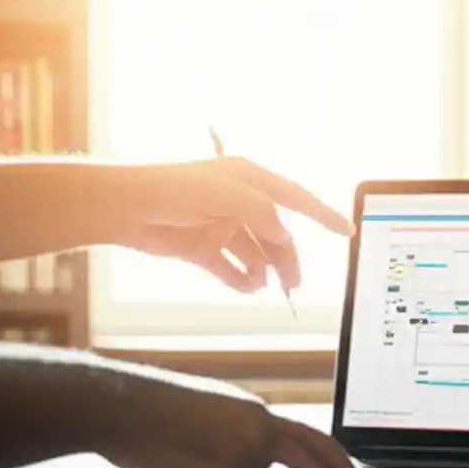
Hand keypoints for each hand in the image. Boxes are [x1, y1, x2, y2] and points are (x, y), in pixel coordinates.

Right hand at [90, 364, 374, 467]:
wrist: (120, 405)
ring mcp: (249, 442)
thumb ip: (238, 447)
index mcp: (255, 414)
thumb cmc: (151, 417)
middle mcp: (260, 424)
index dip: (335, 459)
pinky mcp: (233, 460)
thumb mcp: (208, 426)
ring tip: (186, 463)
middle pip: (316, 453)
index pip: (309, 438)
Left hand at [119, 157, 350, 293]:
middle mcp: (238, 201)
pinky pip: (231, 267)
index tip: (346, 231)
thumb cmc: (172, 190)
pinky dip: (241, 278)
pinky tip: (249, 288)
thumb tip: (284, 235)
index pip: (296, 198)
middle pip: (275, 234)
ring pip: (255, 254)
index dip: (323, 215)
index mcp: (248, 179)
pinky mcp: (202, 247)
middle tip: (294, 284)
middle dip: (287, 258)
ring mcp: (220, 225)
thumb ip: (264, 213)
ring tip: (268, 288)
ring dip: (264, 270)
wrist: (123, 208)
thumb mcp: (228, 196)